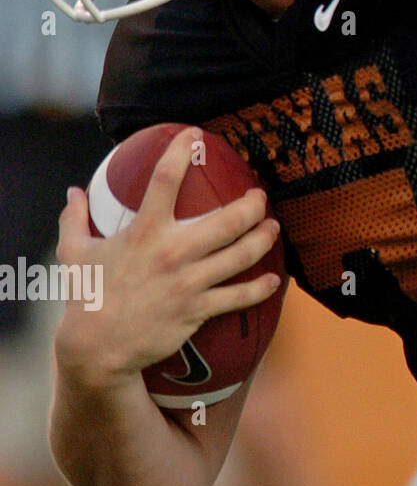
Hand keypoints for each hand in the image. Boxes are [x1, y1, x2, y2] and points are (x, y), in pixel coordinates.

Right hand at [54, 127, 282, 388]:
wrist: (97, 350)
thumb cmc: (86, 297)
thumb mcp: (74, 253)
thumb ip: (74, 219)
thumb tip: (73, 192)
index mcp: (143, 233)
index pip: (165, 180)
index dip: (181, 152)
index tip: (195, 135)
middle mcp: (172, 253)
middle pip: (228, 220)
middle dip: (252, 203)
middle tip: (259, 195)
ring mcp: (189, 283)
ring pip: (241, 255)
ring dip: (264, 238)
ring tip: (273, 227)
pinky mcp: (198, 310)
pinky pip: (239, 297)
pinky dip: (261, 287)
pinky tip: (273, 279)